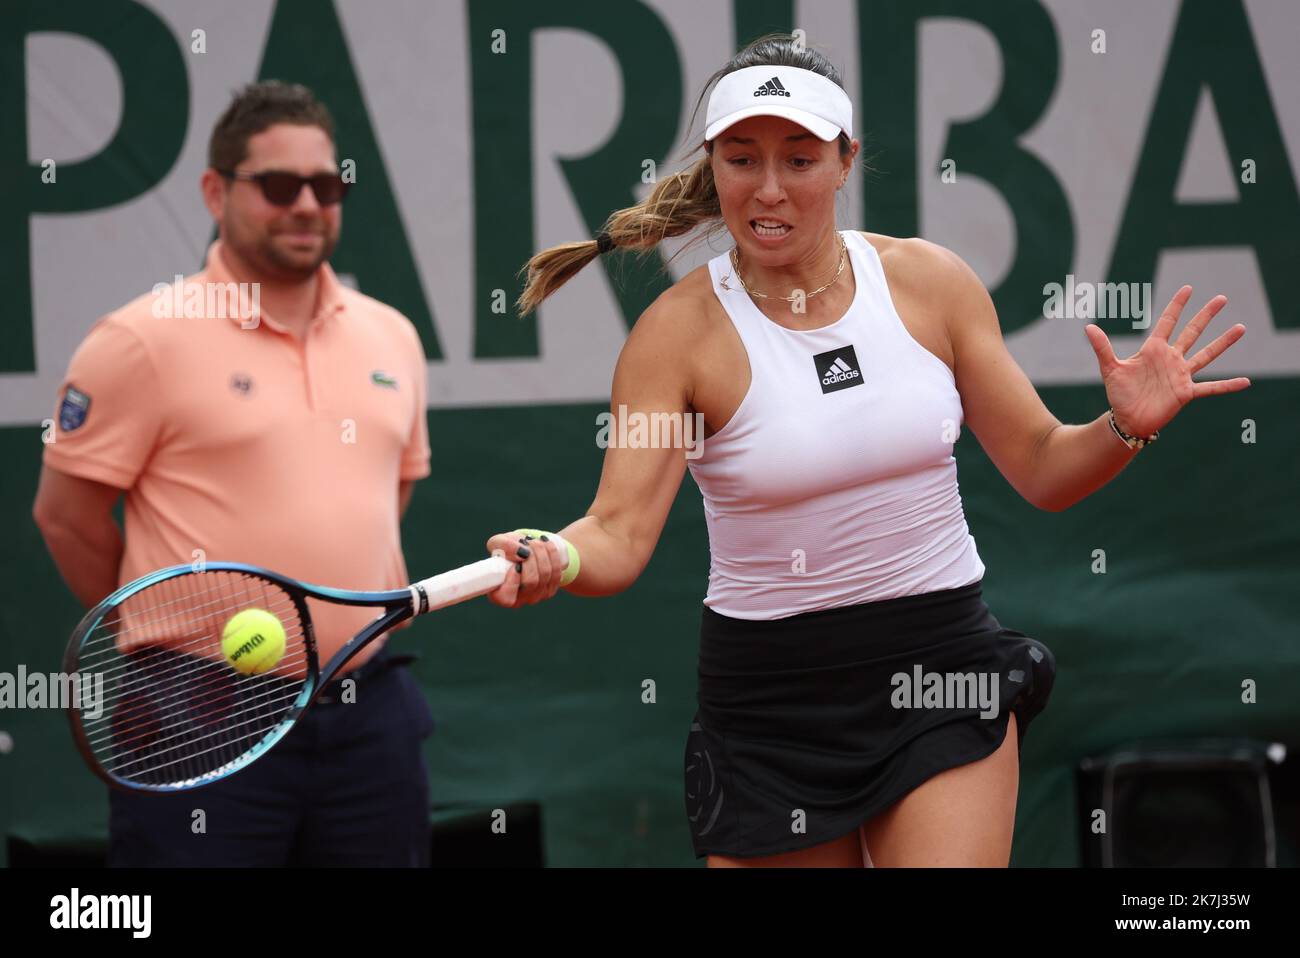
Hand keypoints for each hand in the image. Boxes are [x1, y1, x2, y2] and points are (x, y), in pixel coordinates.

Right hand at [484, 532, 564, 607]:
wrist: (527, 549)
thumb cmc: (508, 549)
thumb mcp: (498, 543)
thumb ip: (503, 545)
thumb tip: (521, 552)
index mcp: (499, 593)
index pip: (505, 598)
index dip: (511, 582)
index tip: (515, 565)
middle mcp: (518, 599)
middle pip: (530, 582)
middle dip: (530, 557)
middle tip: (526, 543)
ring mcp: (536, 596)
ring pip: (545, 574)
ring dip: (541, 552)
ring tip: (534, 541)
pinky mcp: (550, 590)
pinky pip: (556, 572)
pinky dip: (552, 555)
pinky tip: (546, 545)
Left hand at [1084, 285, 1250, 437]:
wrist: (1127, 419)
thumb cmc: (1119, 394)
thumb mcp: (1110, 368)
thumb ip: (1102, 347)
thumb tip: (1088, 326)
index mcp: (1153, 350)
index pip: (1167, 322)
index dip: (1177, 305)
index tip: (1188, 288)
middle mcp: (1171, 359)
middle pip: (1192, 332)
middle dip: (1206, 315)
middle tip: (1221, 298)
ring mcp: (1181, 375)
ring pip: (1206, 354)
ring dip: (1223, 343)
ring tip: (1241, 328)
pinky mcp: (1186, 393)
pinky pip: (1211, 388)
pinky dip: (1227, 385)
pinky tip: (1246, 381)